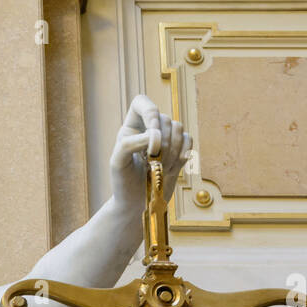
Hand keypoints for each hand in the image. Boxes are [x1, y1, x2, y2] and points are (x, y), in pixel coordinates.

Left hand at [109, 94, 191, 217]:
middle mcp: (148, 129)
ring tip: (161, 169)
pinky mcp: (178, 150)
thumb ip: (130, 144)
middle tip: (153, 162)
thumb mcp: (118, 163)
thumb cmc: (123, 183)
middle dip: (163, 142)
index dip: (151, 112)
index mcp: (131, 127)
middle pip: (164, 118)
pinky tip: (172, 169)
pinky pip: (188, 139)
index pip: (142, 102)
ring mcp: (165, 138)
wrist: (136, 204)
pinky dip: (183, 154)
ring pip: (178, 127)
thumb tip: (153, 135)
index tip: (152, 132)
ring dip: (173, 150)